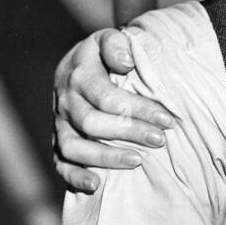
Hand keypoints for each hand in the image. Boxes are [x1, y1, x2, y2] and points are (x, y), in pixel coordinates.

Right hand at [52, 28, 173, 193]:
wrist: (81, 61)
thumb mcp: (109, 39)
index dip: (138, 110)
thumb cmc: (105, 53)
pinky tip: (96, 186)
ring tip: (137, 161)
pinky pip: (60, 162)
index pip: (107, 97)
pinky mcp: (58, 139)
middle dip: (128, 133)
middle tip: (160, 140)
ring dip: (105, 157)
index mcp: (79, 75)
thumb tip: (125, 62)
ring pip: (73, 147)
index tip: (167, 120)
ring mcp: (59, 123)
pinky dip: (74, 176)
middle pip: (92, 123)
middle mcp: (65, 101)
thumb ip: (116, 45)